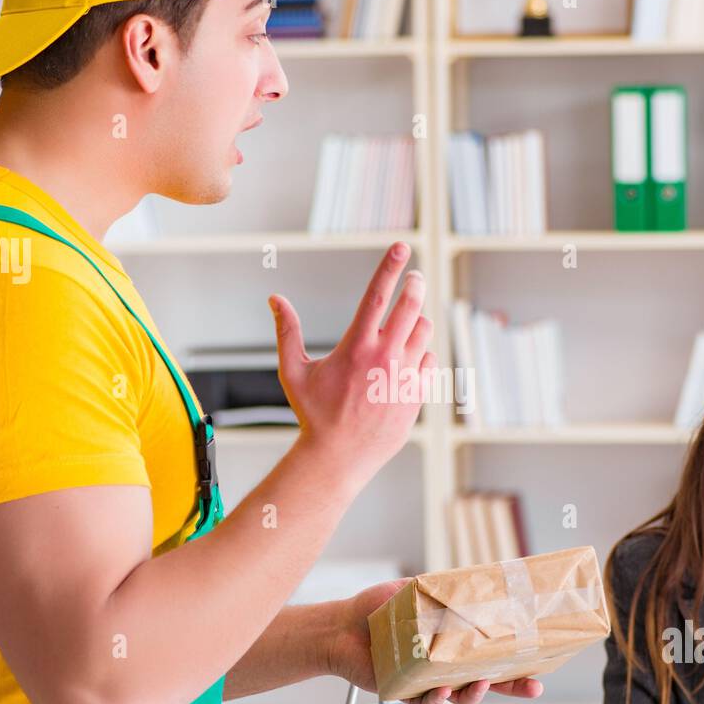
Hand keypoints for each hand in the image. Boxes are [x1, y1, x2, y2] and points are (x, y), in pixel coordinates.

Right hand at [270, 242, 434, 495]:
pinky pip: (429, 360)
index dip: (391, 266)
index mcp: (356, 346)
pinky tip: (408, 358)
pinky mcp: (417, 394)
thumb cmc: (313, 414)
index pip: (378, 294)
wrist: (338, 457)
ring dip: (417, 320)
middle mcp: (384, 356)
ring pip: (424, 331)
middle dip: (414, 284)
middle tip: (414, 277)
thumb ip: (286, 332)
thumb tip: (274, 298)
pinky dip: (421, 353)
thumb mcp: (293, 372)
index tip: (403, 246)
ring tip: (407, 322)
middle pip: (411, 305)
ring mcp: (404, 375)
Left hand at [332, 578, 544, 703]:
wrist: (341, 624)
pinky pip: (426, 703)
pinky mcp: (405, 693)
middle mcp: (445, 665)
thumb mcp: (418, 590)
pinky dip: (435, 699)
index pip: (492, 656)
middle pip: (487, 682)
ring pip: (460, 697)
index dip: (517, 666)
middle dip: (511, 687)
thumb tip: (477, 580)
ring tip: (479, 684)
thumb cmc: (378, 608)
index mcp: (454, 643)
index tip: (541, 670)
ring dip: (475, 694)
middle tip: (531, 686)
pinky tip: (439, 691)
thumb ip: (447, 590)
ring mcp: (427, 681)